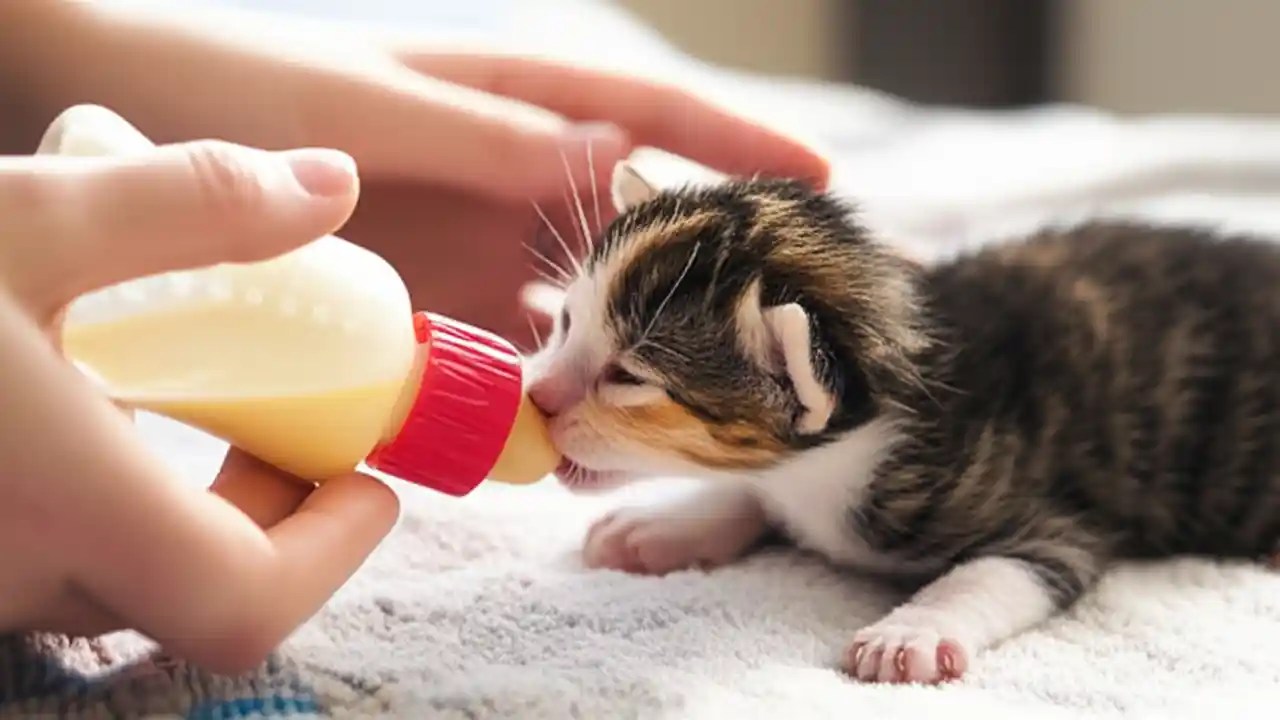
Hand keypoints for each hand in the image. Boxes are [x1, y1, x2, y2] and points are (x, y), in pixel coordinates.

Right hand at [0, 138, 399, 673]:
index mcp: (61, 506)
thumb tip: (332, 185)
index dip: (328, 557)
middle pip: (192, 592)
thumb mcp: (18, 218)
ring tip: (201, 412)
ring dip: (178, 512)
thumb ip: (190, 205)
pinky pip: (33, 551)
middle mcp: (7, 569)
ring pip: (110, 575)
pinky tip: (76, 413)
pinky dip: (93, 504)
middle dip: (266, 523)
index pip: (245, 607)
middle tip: (295, 440)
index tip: (368, 488)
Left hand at [1, 0, 829, 345]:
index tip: (819, 185)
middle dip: (692, 285)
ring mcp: (472, 247)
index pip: (650, 116)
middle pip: (632, 231)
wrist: (130, 117)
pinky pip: (498, 359)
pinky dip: (530, 402)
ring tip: (653, 424)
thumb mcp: (369, 104)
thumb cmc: (243, 78)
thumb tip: (612, 149)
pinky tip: (552, 445)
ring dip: (614, 364)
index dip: (738, 148)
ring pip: (575, 310)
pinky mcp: (425, 308)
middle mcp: (509, 179)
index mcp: (512, 103)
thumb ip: (487, 133)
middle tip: (748, 345)